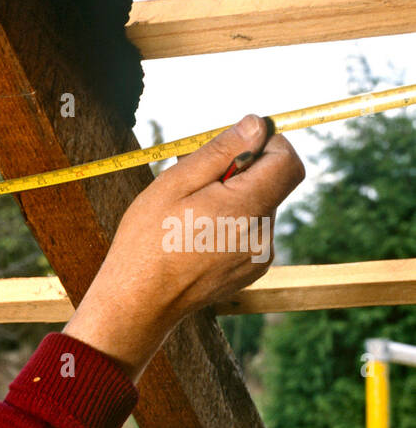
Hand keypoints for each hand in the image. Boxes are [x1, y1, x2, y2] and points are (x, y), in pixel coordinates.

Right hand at [64, 114, 304, 379]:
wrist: (138, 304)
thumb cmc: (146, 242)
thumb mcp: (174, 184)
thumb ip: (221, 151)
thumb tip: (258, 124)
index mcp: (247, 208)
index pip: (288, 160)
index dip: (267, 145)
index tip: (233, 149)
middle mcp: (263, 233)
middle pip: (272, 183)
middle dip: (241, 174)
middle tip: (195, 189)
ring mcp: (260, 256)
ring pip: (259, 207)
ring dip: (233, 201)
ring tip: (190, 219)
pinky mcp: (252, 271)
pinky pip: (251, 232)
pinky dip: (231, 226)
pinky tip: (197, 239)